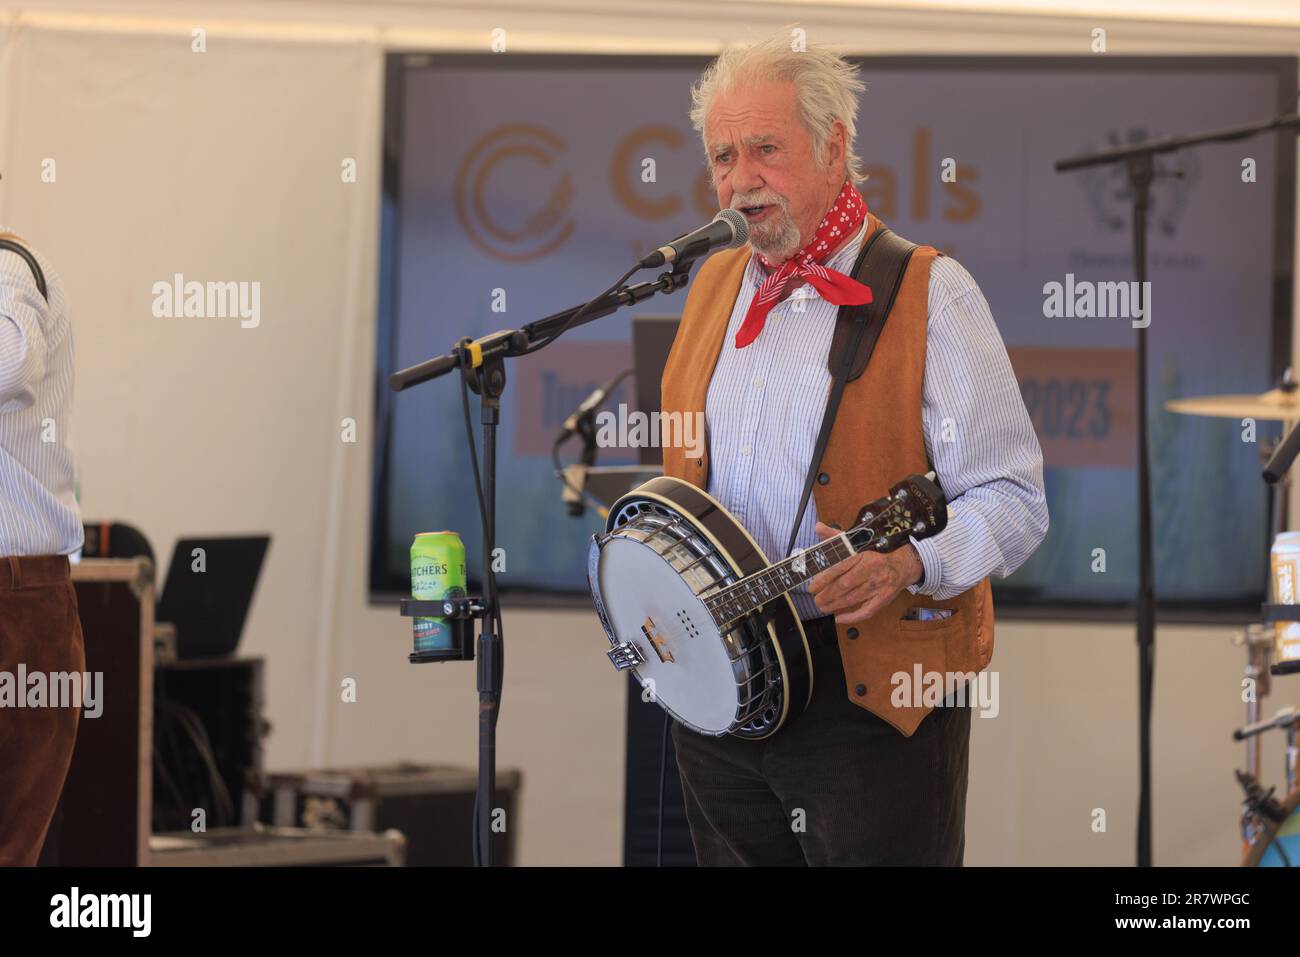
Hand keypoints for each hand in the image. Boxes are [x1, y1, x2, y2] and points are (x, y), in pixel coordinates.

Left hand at [807, 521, 923, 624]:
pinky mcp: (884, 599)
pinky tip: (839, 618)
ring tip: (822, 607)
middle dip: (827, 594)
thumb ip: (836, 537)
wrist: (903, 564)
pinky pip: (867, 611)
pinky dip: (852, 617)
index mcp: (863, 555)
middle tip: (816, 599)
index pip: (840, 567)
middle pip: (845, 585)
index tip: (812, 586)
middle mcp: (871, 570)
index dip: (824, 578)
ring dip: (835, 604)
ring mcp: (879, 586)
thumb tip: (818, 527)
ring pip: (853, 599)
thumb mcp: (858, 542)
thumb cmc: (877, 554)